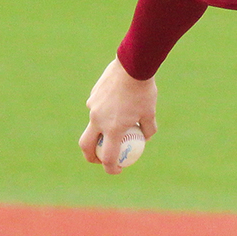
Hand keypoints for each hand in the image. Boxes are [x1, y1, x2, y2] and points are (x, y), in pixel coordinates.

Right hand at [79, 59, 156, 174]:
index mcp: (113, 129)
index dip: (111, 168)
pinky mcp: (93, 96)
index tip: (117, 170)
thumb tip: (145, 138)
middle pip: (86, 145)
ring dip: (100, 131)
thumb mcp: (150, 113)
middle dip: (91, 157)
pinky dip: (103, 113)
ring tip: (114, 127)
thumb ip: (148, 129)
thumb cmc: (144, 92)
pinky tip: (116, 105)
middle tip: (101, 159)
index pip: (108, 157)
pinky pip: (96, 109)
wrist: (132, 65)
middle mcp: (98, 120)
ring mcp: (92, 107)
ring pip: (92, 124)